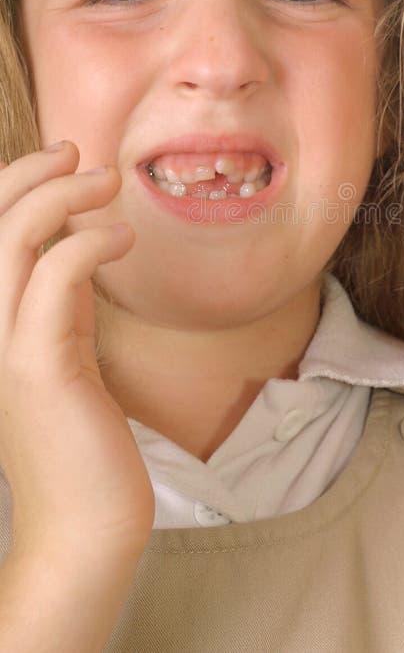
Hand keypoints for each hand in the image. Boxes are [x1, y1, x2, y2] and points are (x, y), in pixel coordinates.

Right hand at [0, 142, 153, 558]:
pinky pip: (54, 279)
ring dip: (61, 195)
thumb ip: (61, 297)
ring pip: (11, 240)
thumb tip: (81, 238)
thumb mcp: (63, 347)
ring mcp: (1, 347)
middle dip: (31, 173)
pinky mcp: (37, 368)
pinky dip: (89, 242)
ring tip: (109, 179)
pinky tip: (124, 236)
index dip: (13, 182)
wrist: (85, 520)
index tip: (64, 157)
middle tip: (81, 152)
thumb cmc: (79, 432)